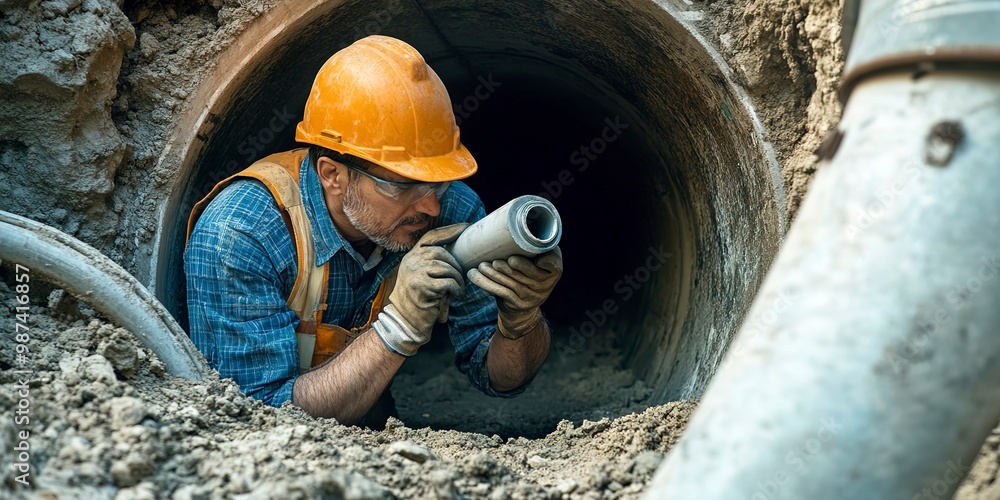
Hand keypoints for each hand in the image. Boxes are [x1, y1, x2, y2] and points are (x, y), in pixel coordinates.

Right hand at [372, 223, 467, 355]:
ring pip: (446, 267)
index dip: (448, 231)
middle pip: (441, 252)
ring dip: (457, 278)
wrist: (406, 321)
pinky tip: (456, 294)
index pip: (431, 237)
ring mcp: (414, 272)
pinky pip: (447, 282)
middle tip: (462, 276)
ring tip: (459, 288)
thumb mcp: (421, 276)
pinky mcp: (421, 286)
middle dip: (456, 263)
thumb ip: (431, 263)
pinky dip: (456, 288)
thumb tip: (458, 250)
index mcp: (411, 256)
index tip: (464, 227)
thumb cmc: (419, 299)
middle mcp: (410, 261)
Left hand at [468, 247, 562, 338]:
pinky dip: (486, 283)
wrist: (523, 306)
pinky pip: (501, 292)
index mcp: (554, 270)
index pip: (553, 265)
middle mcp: (546, 284)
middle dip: (508, 267)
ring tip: (481, 266)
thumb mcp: (536, 259)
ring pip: (511, 283)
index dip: (544, 261)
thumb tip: (503, 226)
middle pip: (526, 275)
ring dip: (493, 274)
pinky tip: (474, 276)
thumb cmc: (527, 272)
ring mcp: (533, 296)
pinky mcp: (518, 304)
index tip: (531, 257)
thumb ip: (530, 246)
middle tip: (494, 261)